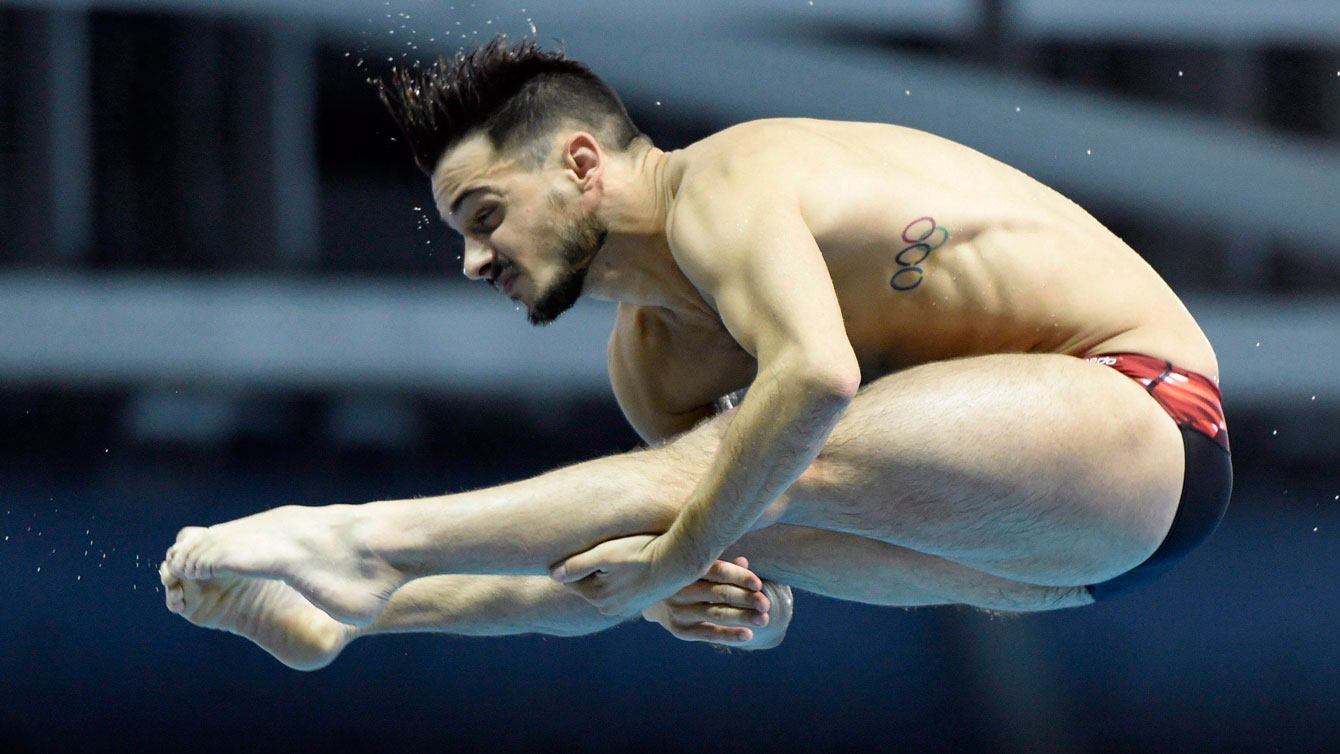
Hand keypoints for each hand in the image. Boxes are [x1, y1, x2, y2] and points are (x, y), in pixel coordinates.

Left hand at [551, 533, 718, 617]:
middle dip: (590, 568)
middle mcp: (608, 608)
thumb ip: (576, 564)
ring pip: (603, 585)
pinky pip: (619, 588)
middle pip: (586, 583)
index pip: (570, 579)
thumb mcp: (606, 554)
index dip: (574, 561)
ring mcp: (624, 608)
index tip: (586, 547)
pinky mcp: (637, 603)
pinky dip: (621, 577)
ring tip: (621, 556)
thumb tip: (551, 574)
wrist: (679, 561)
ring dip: (606, 572)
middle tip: (607, 549)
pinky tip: (632, 564)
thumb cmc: (642, 552)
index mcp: (596, 597)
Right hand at [641, 556, 771, 644]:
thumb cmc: (683, 572)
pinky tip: (748, 635)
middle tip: (766, 604)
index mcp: (687, 567)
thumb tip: (744, 561)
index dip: (739, 576)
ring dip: (743, 617)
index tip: (758, 584)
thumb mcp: (697, 564)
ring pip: (716, 614)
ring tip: (765, 619)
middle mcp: (680, 589)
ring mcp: (678, 611)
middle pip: (719, 593)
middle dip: (746, 599)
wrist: (647, 592)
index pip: (717, 571)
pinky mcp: (679, 629)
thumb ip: (720, 563)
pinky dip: (729, 634)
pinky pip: (708, 633)